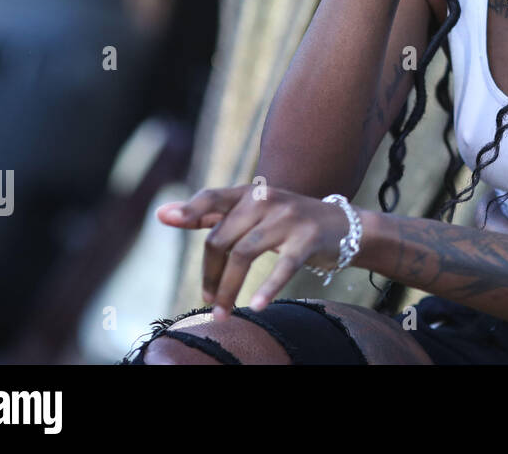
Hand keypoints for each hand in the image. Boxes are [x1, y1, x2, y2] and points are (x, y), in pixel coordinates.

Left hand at [156, 185, 356, 318]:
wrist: (344, 226)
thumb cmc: (288, 221)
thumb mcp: (253, 212)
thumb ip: (212, 214)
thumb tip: (163, 213)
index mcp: (249, 194)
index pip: (213, 197)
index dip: (190, 208)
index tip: (165, 218)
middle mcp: (266, 200)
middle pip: (222, 238)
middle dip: (209, 275)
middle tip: (209, 301)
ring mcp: (288, 218)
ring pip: (244, 254)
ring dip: (228, 288)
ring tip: (222, 312)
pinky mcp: (308, 238)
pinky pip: (284, 266)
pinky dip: (269, 287)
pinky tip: (258, 305)